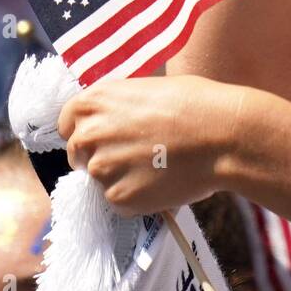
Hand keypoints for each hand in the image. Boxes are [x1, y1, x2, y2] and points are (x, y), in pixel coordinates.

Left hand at [58, 75, 242, 216]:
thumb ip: (120, 106)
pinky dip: (136, 197)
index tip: (106, 137)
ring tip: (158, 168)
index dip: (87, 130)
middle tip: (136, 155)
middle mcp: (88, 134)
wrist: (224, 134)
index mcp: (93, 101)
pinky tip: (162, 183)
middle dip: (101, 156)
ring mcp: (101, 169)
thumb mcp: (150, 89)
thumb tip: (116, 121)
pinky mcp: (118, 198)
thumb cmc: (197, 104)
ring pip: (100, 180)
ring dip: (121, 178)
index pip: (67, 123)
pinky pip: (119, 202)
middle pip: (78, 154)